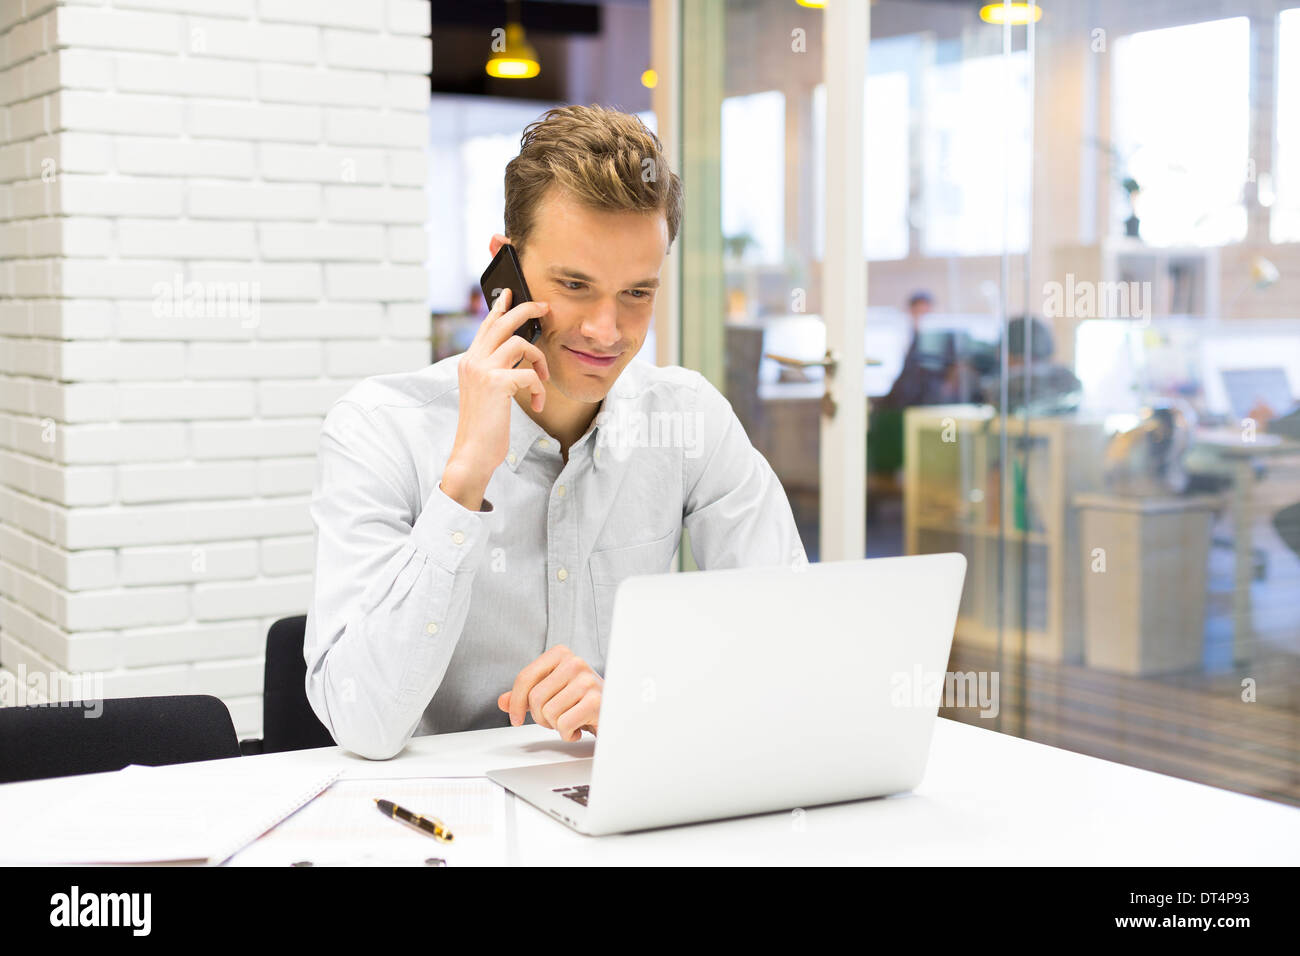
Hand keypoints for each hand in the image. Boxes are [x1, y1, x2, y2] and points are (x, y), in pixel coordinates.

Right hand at [440, 286, 550, 510]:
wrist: (472, 452)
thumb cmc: (484, 426)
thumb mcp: (487, 393)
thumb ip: (495, 372)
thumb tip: (516, 354)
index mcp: (469, 362)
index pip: (486, 326)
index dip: (499, 307)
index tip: (510, 294)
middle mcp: (472, 361)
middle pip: (502, 322)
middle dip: (526, 310)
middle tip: (544, 308)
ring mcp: (482, 370)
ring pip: (519, 343)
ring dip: (539, 359)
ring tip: (542, 378)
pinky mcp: (496, 383)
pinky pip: (529, 374)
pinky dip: (539, 388)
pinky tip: (537, 404)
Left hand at [497, 645, 602, 742]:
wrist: (612, 713)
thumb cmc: (581, 702)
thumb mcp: (551, 694)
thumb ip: (525, 695)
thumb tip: (503, 701)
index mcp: (561, 654)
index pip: (525, 677)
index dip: (516, 703)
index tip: (517, 719)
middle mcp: (575, 662)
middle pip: (535, 698)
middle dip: (540, 717)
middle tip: (555, 719)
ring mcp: (587, 680)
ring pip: (548, 713)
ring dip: (556, 726)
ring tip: (570, 720)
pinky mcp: (596, 700)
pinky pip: (564, 724)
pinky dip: (568, 733)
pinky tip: (579, 727)